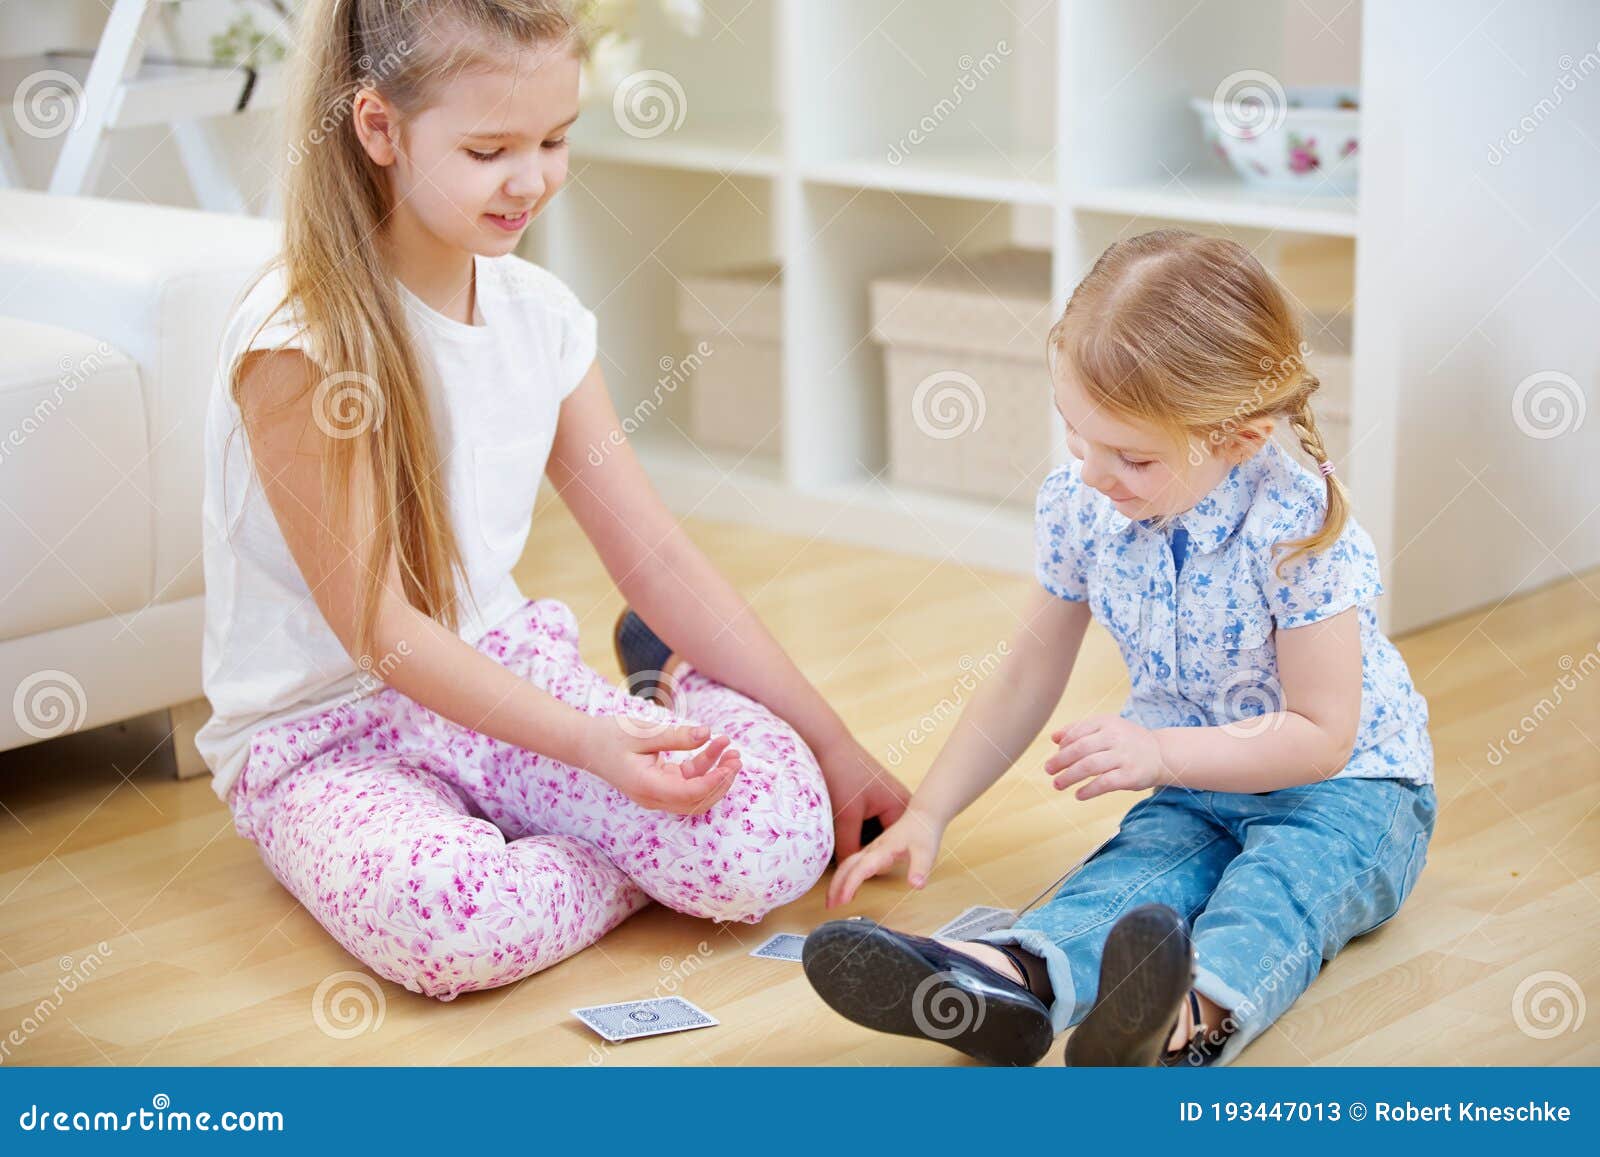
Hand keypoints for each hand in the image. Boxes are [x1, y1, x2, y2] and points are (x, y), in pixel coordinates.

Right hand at [587, 716, 741, 814]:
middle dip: (721, 781)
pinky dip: (703, 766)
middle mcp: (653, 797)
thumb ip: (676, 736)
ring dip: (715, 773)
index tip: (730, 763)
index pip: (689, 794)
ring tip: (730, 748)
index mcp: (647, 787)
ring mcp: (657, 793)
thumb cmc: (610, 736)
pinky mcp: (660, 784)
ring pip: (696, 792)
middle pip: (697, 801)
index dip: (714, 781)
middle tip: (737, 757)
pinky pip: (688, 781)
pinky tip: (713, 745)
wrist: (586, 744)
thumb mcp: (642, 732)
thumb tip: (707, 733)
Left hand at [814, 734, 911, 860]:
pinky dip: (851, 829)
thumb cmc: (840, 773)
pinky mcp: (869, 799)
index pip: (892, 850)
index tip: (851, 869)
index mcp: (901, 807)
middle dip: (862, 851)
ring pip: (870, 835)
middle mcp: (898, 805)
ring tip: (835, 840)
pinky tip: (834, 828)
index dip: (872, 863)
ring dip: (854, 840)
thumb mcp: (845, 815)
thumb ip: (849, 847)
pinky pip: (863, 824)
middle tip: (839, 855)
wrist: (826, 742)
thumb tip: (848, 875)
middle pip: (882, 844)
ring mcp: (883, 802)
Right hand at [825, 807, 944, 907]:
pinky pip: (853, 863)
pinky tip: (846, 886)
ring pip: (848, 864)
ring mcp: (871, 849)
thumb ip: (920, 869)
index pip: (862, 868)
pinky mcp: (873, 850)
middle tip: (830, 905)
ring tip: (832, 900)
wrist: (922, 815)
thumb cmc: (923, 832)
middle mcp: (873, 849)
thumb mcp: (926, 852)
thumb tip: (916, 886)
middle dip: (837, 885)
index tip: (844, 900)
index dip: (851, 883)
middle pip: (847, 866)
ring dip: (838, 881)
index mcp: (883, 849)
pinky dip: (845, 875)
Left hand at [1045, 715, 1167, 798]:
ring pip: (1089, 766)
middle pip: (1080, 748)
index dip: (1063, 745)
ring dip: (1069, 776)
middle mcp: (1115, 737)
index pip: (1078, 731)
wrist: (1162, 754)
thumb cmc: (1127, 741)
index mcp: (1107, 722)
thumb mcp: (1107, 728)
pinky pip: (1104, 783)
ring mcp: (1123, 756)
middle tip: (1048, 770)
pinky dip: (1088, 790)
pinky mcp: (1130, 775)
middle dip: (1060, 761)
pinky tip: (1078, 795)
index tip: (1055, 755)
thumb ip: (1080, 730)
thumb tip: (1054, 738)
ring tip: (1057, 784)